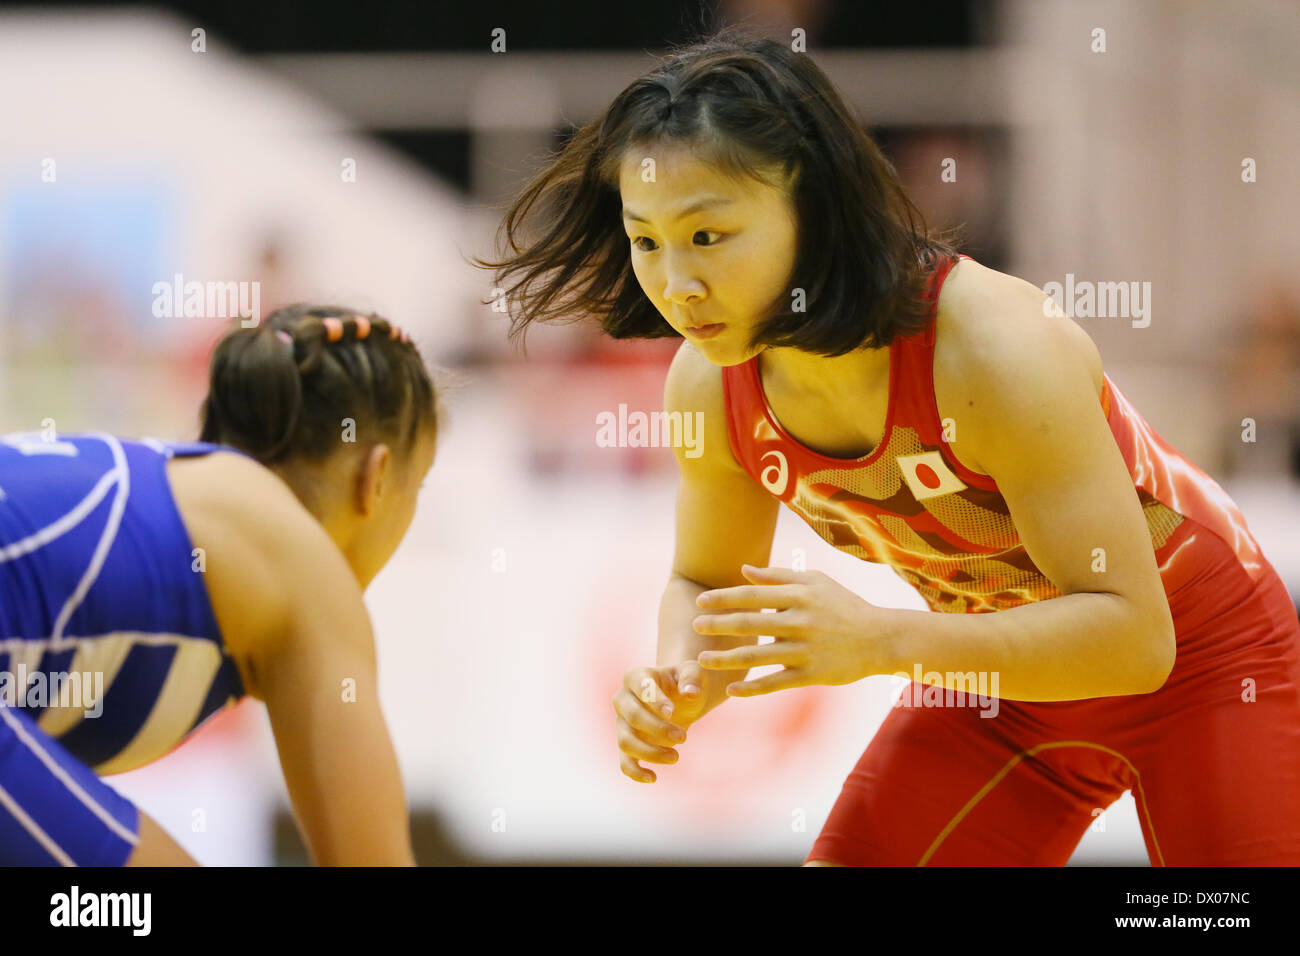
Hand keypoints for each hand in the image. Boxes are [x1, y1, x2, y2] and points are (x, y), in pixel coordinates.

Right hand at [612, 661, 707, 782]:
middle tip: (684, 737)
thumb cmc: (685, 683)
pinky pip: (624, 762)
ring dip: (650, 752)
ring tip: (676, 757)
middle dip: (657, 729)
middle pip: (632, 716)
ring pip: (625, 741)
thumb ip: (693, 679)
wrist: (681, 700)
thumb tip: (690, 693)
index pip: (641, 688)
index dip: (655, 701)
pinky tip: (653, 777)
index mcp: (636, 677)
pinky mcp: (627, 744)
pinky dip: (635, 772)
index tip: (672, 713)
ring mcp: (622, 723)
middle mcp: (623, 699)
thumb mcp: (694, 673)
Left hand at [692, 564, 894, 696]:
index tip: (700, 601)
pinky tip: (731, 690)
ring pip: (757, 656)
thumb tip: (743, 570)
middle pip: (750, 624)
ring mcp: (806, 650)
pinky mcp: (812, 675)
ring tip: (702, 660)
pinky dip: (752, 688)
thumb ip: (778, 577)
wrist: (880, 639)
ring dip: (726, 659)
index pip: (753, 595)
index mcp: (800, 596)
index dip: (724, 598)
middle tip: (695, 626)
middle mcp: (801, 622)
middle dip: (718, 625)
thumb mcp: (816, 582)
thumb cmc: (844, 605)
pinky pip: (775, 683)